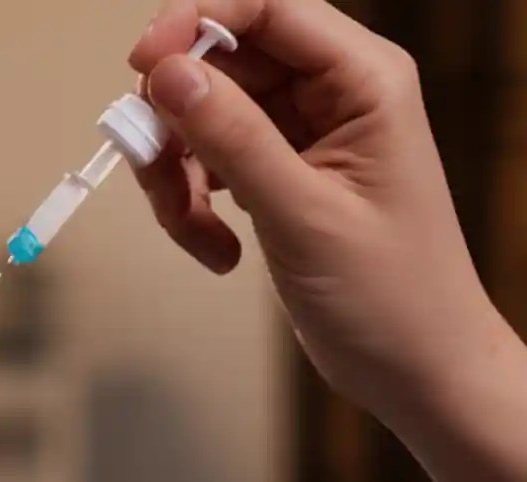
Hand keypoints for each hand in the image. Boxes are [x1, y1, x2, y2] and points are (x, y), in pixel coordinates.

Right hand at [128, 0, 508, 421]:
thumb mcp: (303, 213)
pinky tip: (217, 252)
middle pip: (221, 64)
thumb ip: (233, 137)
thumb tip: (165, 74)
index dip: (196, 21)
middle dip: (176, 121)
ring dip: (177, 173)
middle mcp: (331, 94)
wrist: (416, 371)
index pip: (268, 8)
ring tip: (194, 233)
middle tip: (156, 177)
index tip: (140, 65)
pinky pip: (208, 162)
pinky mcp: (276, 174)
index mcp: (362, 80)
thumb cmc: (389, 295)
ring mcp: (300, 135)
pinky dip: (192, 204)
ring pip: (202, 117)